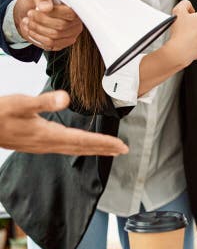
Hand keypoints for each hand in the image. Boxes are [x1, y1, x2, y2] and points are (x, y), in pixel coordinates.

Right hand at [0, 91, 127, 155]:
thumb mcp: (20, 103)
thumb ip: (44, 101)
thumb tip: (65, 98)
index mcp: (48, 135)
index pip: (83, 140)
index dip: (104, 143)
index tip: (121, 146)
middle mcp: (48, 143)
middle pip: (82, 147)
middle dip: (104, 148)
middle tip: (123, 150)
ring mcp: (42, 145)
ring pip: (74, 149)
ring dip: (93, 149)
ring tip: (109, 149)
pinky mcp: (36, 144)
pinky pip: (64, 147)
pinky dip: (78, 147)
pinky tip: (80, 145)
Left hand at [13, 0, 82, 50]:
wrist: (27, 13)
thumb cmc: (33, 0)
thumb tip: (46, 7)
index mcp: (73, 7)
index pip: (70, 14)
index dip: (53, 13)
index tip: (37, 9)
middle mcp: (75, 22)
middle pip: (61, 26)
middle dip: (40, 21)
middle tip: (30, 14)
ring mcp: (70, 34)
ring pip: (54, 37)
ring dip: (36, 29)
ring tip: (28, 21)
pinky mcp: (62, 43)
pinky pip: (50, 45)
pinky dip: (37, 37)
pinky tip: (31, 30)